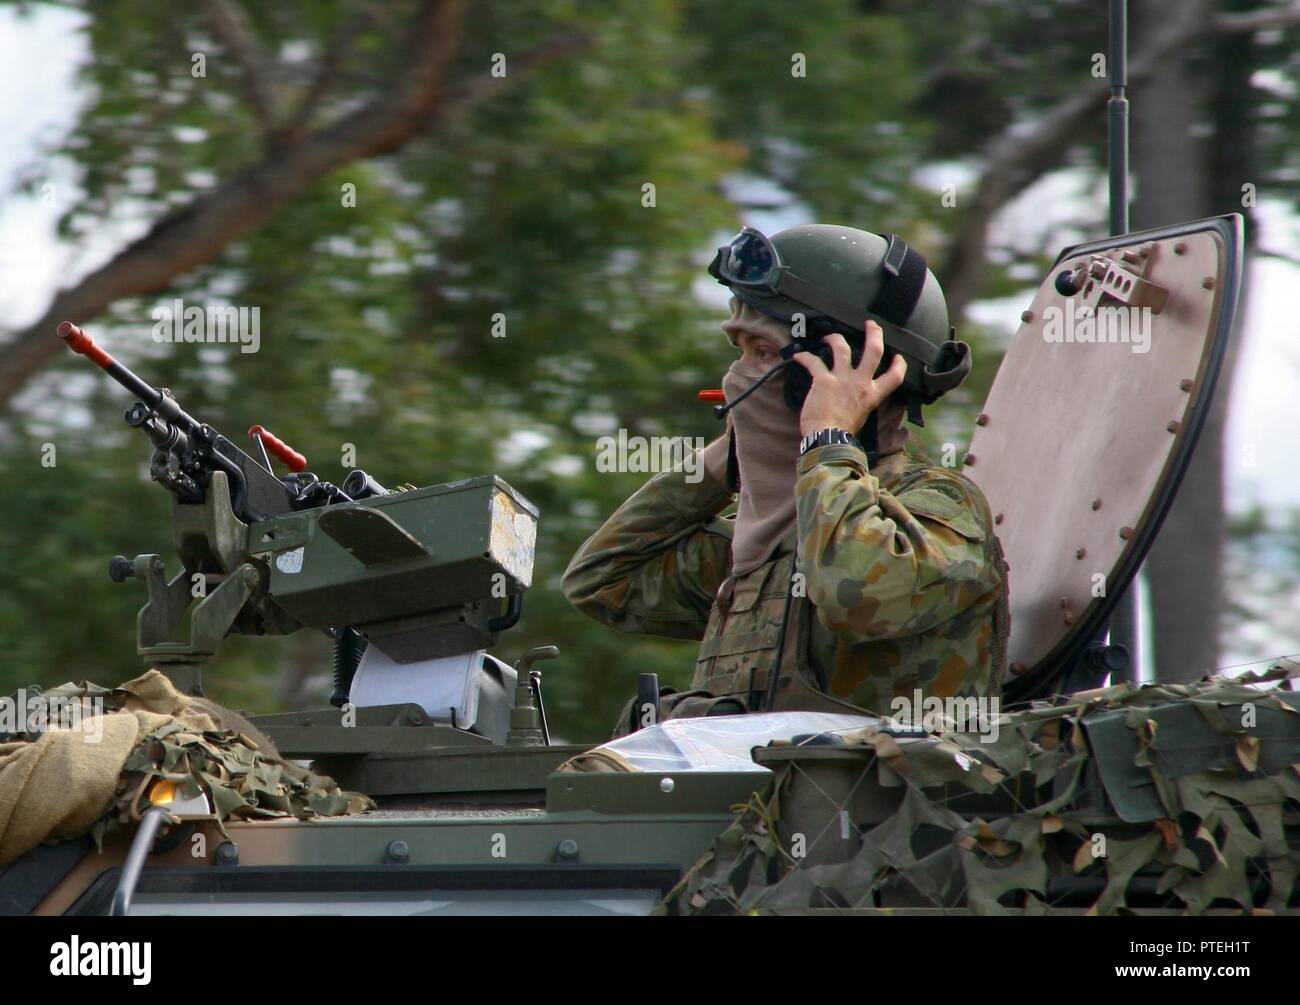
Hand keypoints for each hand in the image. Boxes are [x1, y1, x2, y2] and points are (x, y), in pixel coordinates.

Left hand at [791, 321, 906, 436]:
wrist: (829, 439)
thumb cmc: (843, 434)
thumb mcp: (861, 418)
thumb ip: (861, 405)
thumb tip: (855, 402)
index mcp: (872, 395)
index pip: (894, 378)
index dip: (899, 365)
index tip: (898, 357)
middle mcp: (861, 383)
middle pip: (873, 351)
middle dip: (874, 334)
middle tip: (871, 324)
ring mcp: (842, 379)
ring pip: (843, 348)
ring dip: (835, 338)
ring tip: (829, 336)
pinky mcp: (824, 380)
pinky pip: (813, 362)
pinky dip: (804, 357)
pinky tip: (797, 356)